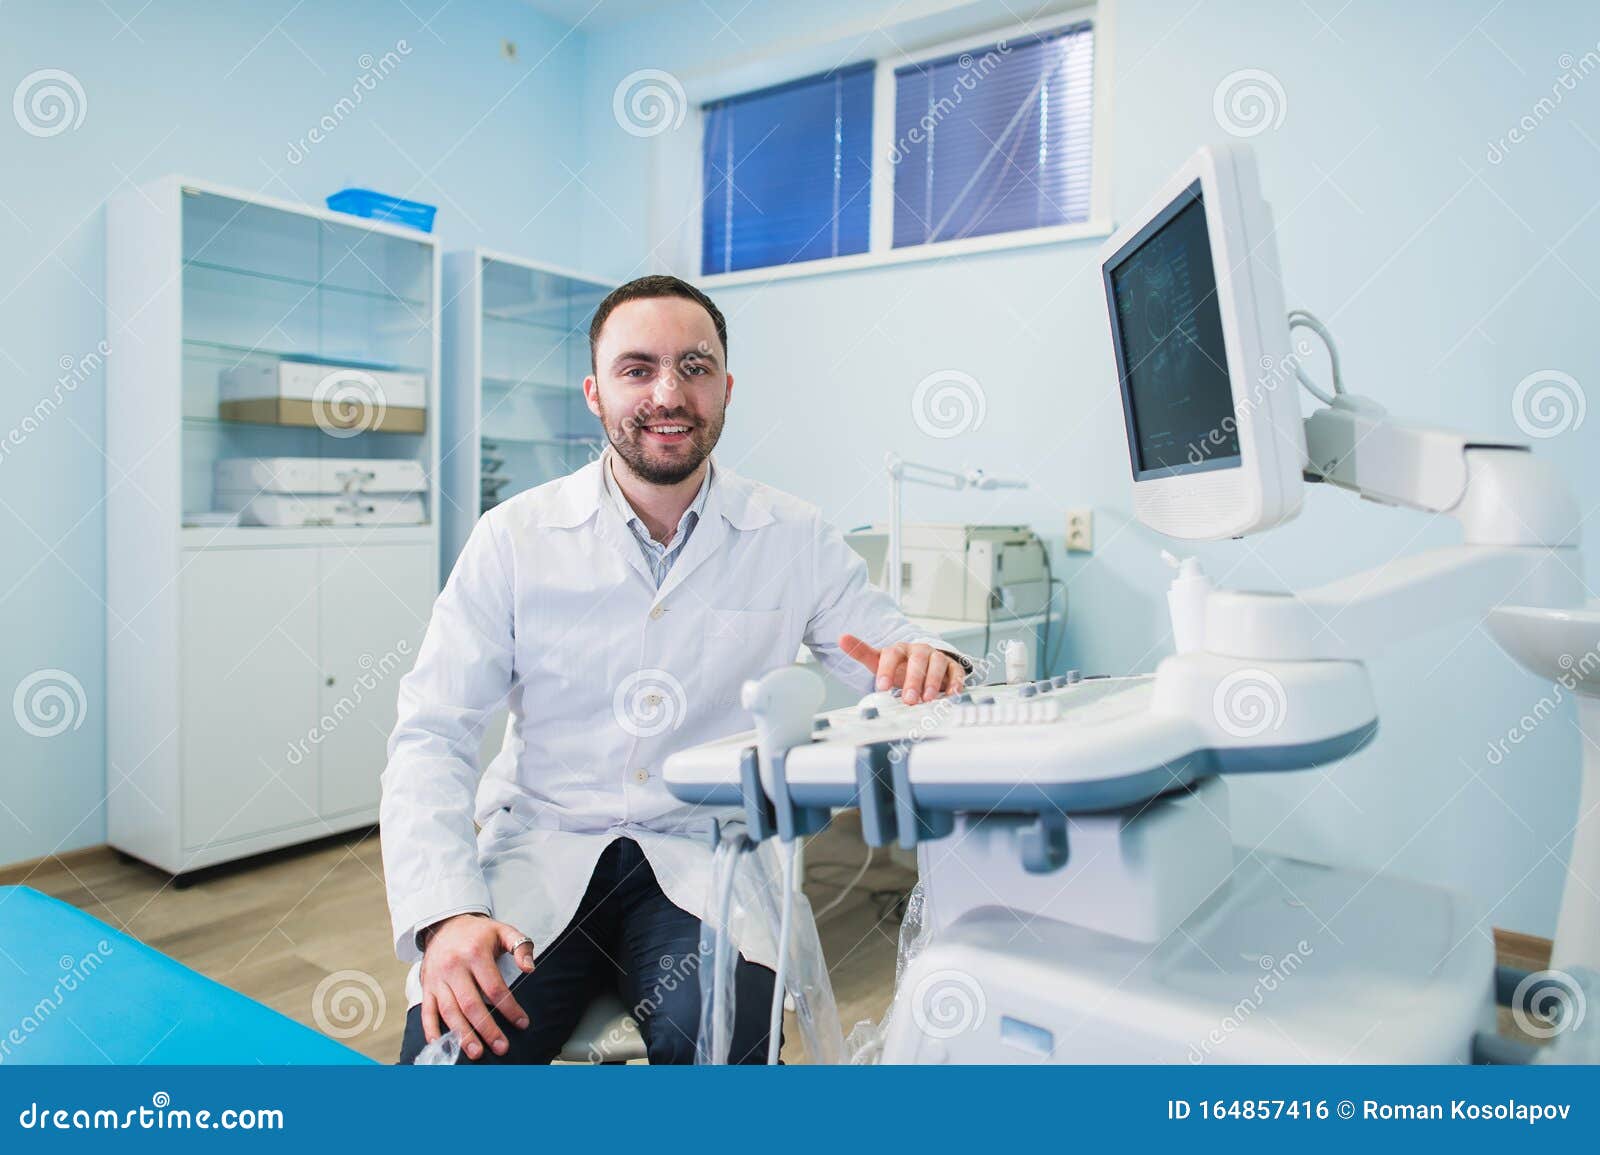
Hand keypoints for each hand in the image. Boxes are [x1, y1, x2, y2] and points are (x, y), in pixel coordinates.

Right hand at [418, 913, 534, 1059]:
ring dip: (462, 1035)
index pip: (495, 987)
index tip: (522, 1023)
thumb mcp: (503, 930)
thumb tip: (530, 968)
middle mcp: (453, 967)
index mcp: (475, 953)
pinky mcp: (426, 986)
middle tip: (501, 1047)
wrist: (444, 925)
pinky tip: (440, 1045)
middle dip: (487, 1029)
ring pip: (449, 1011)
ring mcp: (437, 978)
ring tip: (476, 1052)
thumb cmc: (478, 933)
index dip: (509, 1008)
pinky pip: (426, 1011)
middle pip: (471, 1004)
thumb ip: (520, 946)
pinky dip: (431, 1030)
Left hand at [839, 634, 965, 705]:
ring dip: (933, 682)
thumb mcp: (880, 661)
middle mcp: (920, 650)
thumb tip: (842, 637)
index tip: (881, 687)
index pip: (892, 654)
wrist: (924, 665)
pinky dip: (955, 682)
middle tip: (908, 699)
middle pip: (917, 660)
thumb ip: (861, 652)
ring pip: (937, 664)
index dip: (887, 669)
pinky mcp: (952, 666)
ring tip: (927, 699)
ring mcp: (937, 657)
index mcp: (900, 649)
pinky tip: (951, 694)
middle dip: (913, 680)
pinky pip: (955, 671)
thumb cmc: (901, 666)